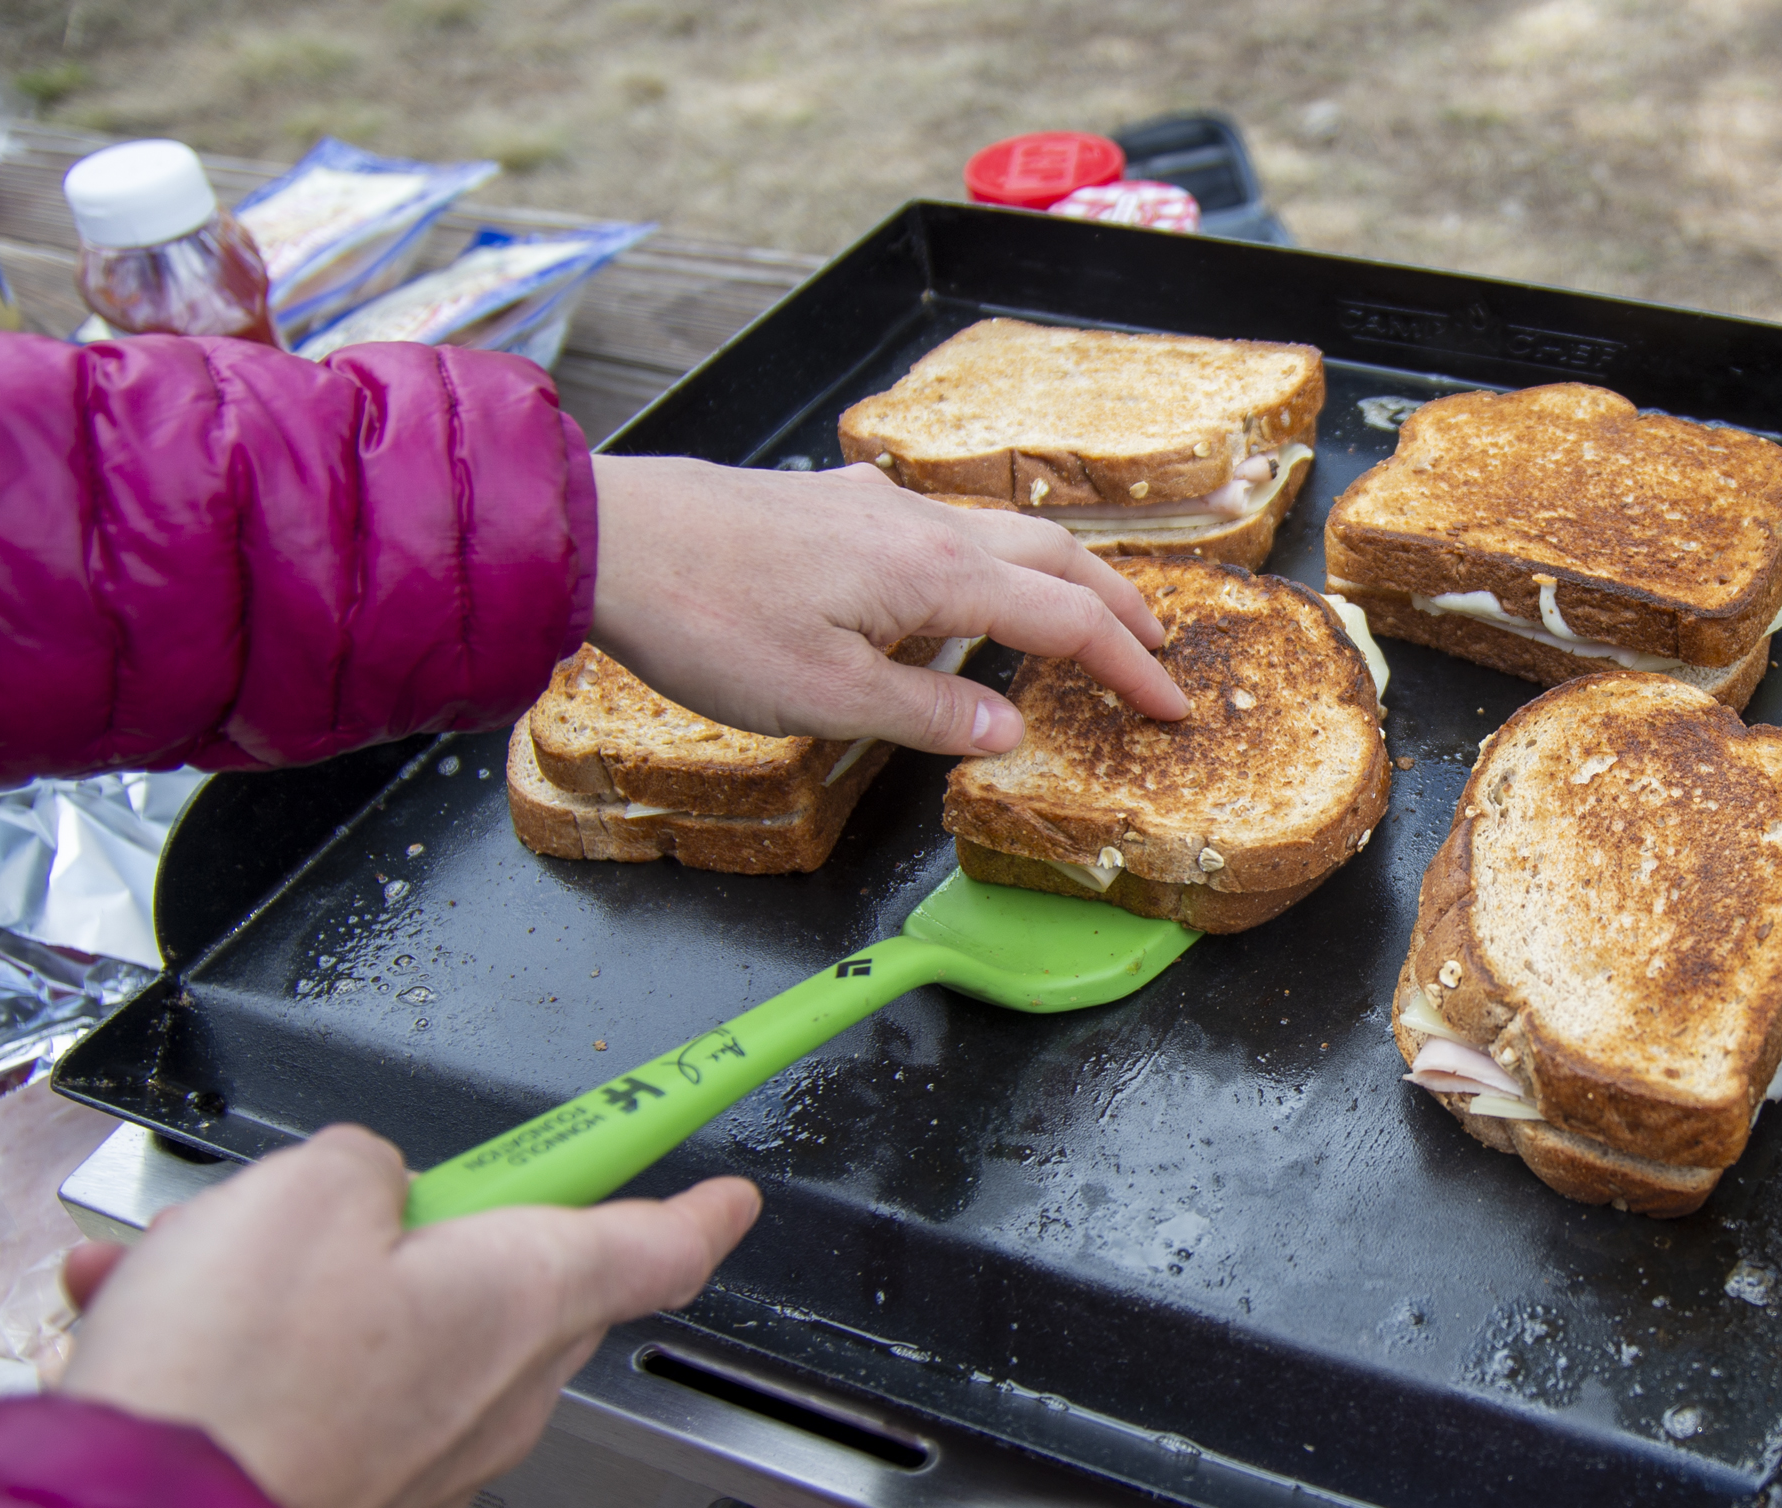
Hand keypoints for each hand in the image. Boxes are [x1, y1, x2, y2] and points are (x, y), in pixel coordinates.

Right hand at [58, 1127, 758, 1507]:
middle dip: (421, 1236)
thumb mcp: (300, 1191)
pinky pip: (315, 1408)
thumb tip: (360, 1191)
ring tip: (182, 1276)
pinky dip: (239, 1369)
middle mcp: (503, 1391)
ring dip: (289, 1298)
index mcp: (526, 1295)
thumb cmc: (242, 1376)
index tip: (728, 1199)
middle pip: (503, 1284)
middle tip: (330, 1204)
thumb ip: (357, 1168)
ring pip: (387, 1341)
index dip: (695, 1213)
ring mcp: (432, 1464)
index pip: (654, 1247)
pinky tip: (142, 1340)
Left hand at [587, 457, 1186, 753]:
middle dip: (1114, 601)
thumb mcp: (826, 698)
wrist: (610, 538)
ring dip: (1054, 573)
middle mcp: (919, 526)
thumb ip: (928, 713)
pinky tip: (950, 579)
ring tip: (1077, 612)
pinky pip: (938, 524)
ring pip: (996, 530)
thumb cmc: (710, 620)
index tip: (1171, 704)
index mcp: (936, 575)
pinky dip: (984, 557)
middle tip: (1155, 646)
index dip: (1127, 665)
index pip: (1066, 618)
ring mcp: (873, 507)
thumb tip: (1007, 726)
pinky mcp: (830, 506)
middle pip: (1051, 552)